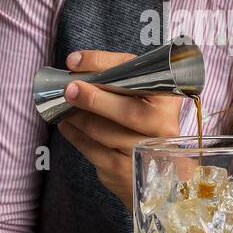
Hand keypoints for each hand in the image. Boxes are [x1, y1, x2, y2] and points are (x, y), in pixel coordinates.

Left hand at [57, 49, 183, 210]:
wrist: (160, 168)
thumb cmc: (147, 123)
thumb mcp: (145, 95)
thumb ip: (120, 78)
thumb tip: (77, 65)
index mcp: (167, 100)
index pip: (135, 75)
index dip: (102, 64)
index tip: (75, 61)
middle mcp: (162, 127)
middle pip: (127, 112)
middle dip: (93, 98)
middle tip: (69, 89)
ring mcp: (144, 152)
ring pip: (103, 132)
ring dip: (78, 117)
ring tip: (64, 107)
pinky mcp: (124, 171)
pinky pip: (92, 151)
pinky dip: (75, 135)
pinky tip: (67, 125)